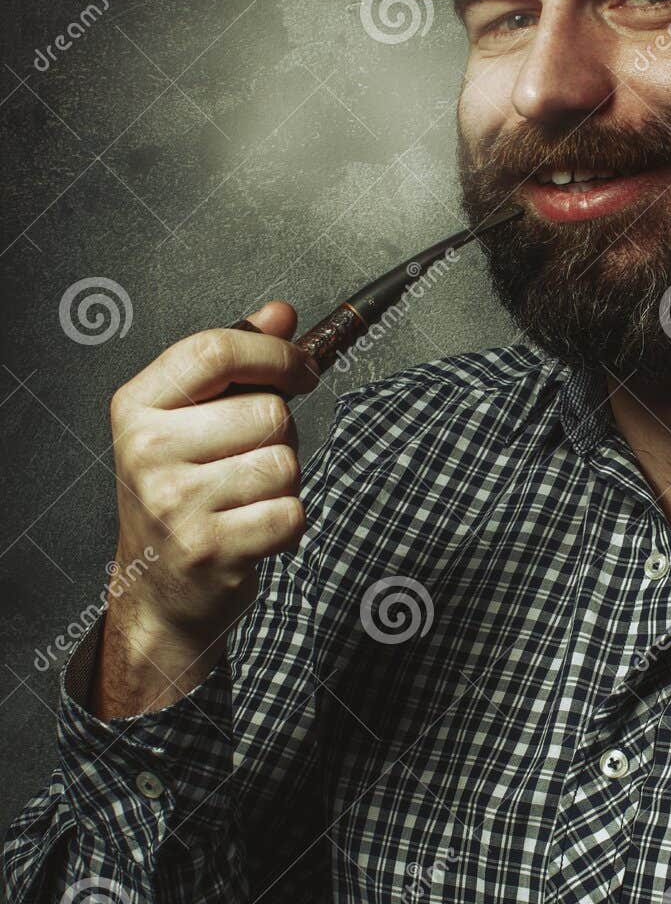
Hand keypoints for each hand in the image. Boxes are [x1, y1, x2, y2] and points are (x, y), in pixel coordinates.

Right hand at [94, 303, 316, 714]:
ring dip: (283, 484)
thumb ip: (235, 362)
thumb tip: (280, 313)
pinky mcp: (209, 548)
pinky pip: (291, 514)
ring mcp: (174, 502)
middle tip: (246, 463)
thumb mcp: (190, 420)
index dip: (275, 353)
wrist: (158, 590)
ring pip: (285, 463)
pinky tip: (252, 532)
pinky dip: (287, 525)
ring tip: (244, 500)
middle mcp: (146, 450)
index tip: (301, 369)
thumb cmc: (181, 494)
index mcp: (136, 407)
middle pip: (267, 411)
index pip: (215, 350)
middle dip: (279, 436)